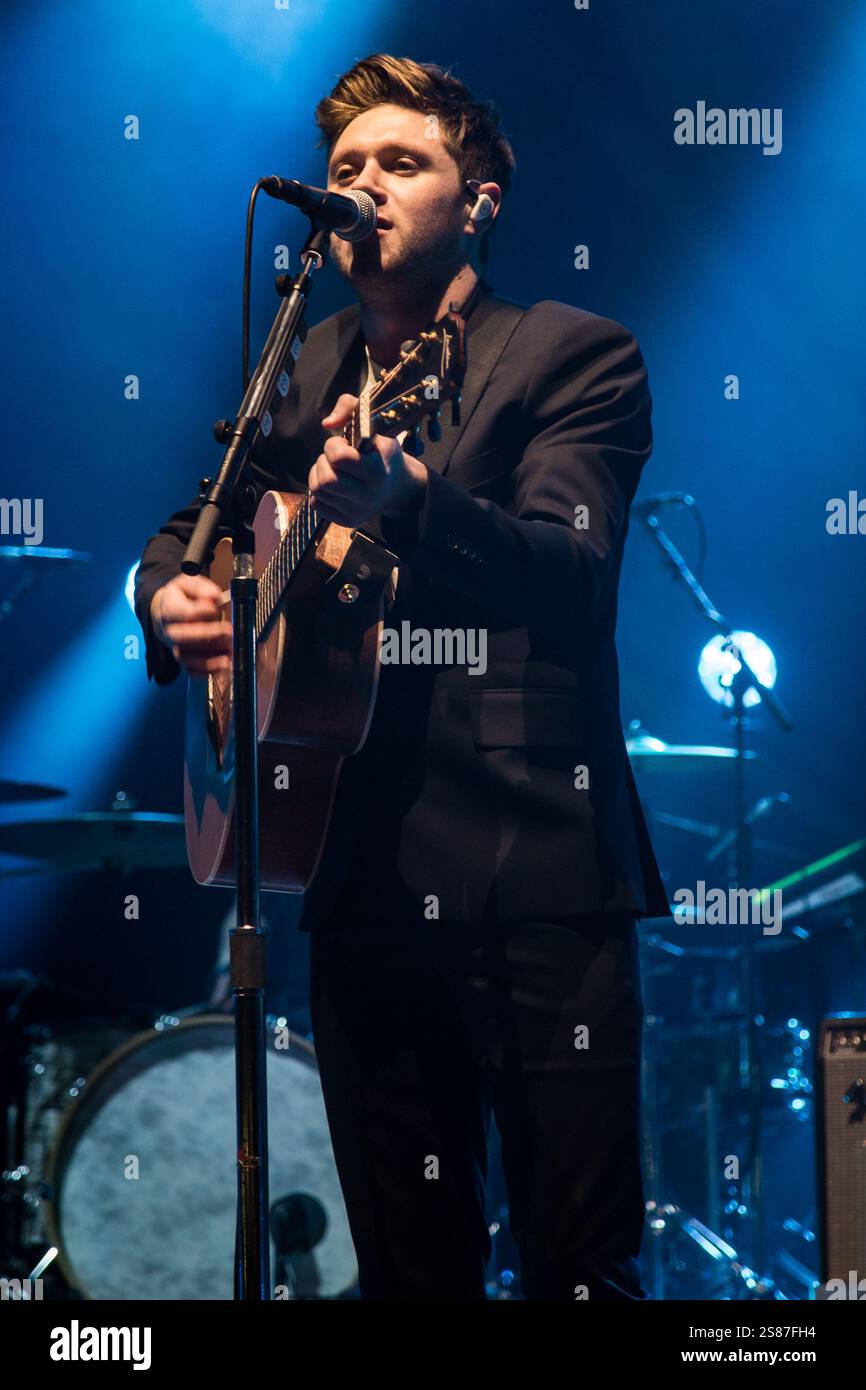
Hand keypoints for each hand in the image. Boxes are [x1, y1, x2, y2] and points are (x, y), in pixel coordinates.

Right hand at [151, 574, 231, 676]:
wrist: (166, 611)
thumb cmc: (181, 597)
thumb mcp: (188, 582)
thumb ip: (201, 588)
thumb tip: (215, 597)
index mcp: (168, 609)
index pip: (182, 613)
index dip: (200, 612)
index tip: (215, 608)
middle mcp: (168, 631)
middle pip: (182, 637)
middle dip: (207, 636)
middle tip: (229, 632)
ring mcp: (174, 647)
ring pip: (186, 657)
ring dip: (210, 657)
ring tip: (231, 651)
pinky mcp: (183, 660)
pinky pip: (191, 670)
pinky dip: (208, 671)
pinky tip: (224, 665)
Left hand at [309, 393, 426, 526]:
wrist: (397, 487)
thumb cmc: (382, 452)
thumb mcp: (374, 424)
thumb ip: (349, 408)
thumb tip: (327, 423)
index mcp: (377, 473)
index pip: (339, 458)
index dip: (334, 446)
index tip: (342, 443)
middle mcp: (367, 497)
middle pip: (325, 480)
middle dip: (323, 462)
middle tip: (335, 458)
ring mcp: (356, 512)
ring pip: (317, 491)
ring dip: (319, 474)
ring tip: (334, 469)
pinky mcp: (346, 521)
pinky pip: (317, 504)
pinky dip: (320, 491)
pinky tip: (334, 484)